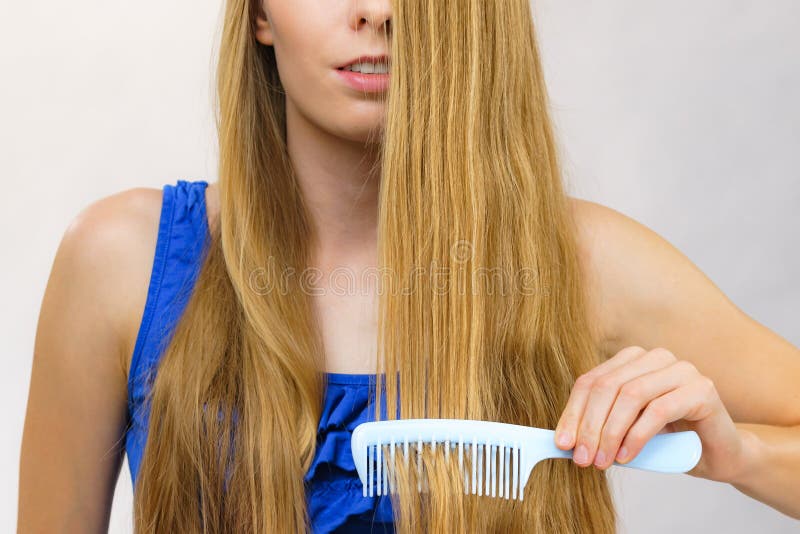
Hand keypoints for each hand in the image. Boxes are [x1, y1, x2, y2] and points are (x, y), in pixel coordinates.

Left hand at [554, 346, 747, 482]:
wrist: (718, 454)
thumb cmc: (668, 441)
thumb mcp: (624, 430)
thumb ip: (598, 426)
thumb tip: (561, 440)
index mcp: (632, 359)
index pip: (590, 381)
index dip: (572, 413)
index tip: (561, 444)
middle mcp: (655, 357)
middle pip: (607, 387)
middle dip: (589, 425)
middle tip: (582, 458)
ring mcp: (681, 369)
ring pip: (630, 396)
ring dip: (611, 432)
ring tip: (602, 460)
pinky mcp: (702, 388)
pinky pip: (658, 410)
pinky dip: (636, 436)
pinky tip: (626, 456)